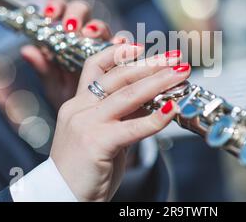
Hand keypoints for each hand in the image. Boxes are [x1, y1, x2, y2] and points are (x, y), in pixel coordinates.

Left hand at [21, 0, 118, 109]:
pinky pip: (124, 45)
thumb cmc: (72, 102)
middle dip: (76, 14)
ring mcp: (104, 46)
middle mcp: (85, 37)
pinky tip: (119, 44)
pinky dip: (121, 43)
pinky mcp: (123, 57)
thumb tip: (26, 49)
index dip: (56, 8)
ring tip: (90, 35)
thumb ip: (44, 69)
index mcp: (65, 38)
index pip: (60, 11)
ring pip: (101, 26)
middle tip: (71, 26)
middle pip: (82, 12)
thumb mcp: (55, 87)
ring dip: (96, 28)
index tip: (50, 15)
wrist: (94, 123)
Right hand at [49, 44, 188, 200]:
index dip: (119, 53)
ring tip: (180, 75)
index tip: (142, 47)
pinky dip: (156, 118)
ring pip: (128, 95)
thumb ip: (122, 114)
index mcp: (77, 103)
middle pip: (119, 77)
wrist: (64, 198)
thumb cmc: (86, 168)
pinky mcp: (95, 143)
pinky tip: (173, 109)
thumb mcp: (102, 133)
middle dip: (151, 65)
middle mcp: (79, 108)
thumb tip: (153, 98)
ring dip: (159, 82)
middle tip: (175, 58)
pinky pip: (133, 127)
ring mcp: (85, 124)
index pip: (95, 66)